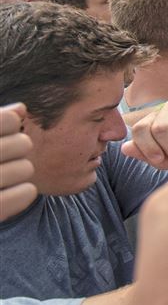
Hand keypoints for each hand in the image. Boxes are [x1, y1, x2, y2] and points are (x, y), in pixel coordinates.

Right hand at [0, 104, 35, 220]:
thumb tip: (21, 109)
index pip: (7, 120)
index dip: (11, 124)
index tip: (5, 133)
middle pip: (24, 144)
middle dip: (18, 150)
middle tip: (4, 160)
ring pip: (27, 169)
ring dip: (20, 174)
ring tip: (2, 179)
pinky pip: (27, 192)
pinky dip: (22, 194)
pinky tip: (10, 195)